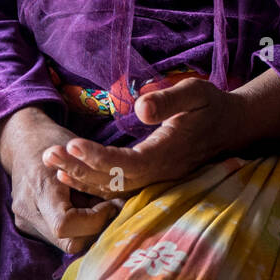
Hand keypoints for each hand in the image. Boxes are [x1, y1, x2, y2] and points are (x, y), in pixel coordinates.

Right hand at [0, 106, 124, 254]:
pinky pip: (58, 237)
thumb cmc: (54, 141)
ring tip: (95, 207)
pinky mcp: (27, 226)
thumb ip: (96, 182)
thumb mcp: (79, 155)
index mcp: (39, 189)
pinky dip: (75, 228)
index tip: (110, 203)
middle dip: (95, 229)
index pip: (65, 225)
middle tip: (109, 208)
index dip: (94, 220)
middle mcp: (28, 211)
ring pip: (65, 244)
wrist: (20, 142)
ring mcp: (25, 222)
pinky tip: (82, 210)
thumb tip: (121, 207)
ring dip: (87, 230)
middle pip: (68, 242)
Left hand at [41, 71, 279, 198]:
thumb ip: (169, 100)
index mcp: (168, 154)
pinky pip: (117, 185)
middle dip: (79, 169)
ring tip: (50, 161)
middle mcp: (160, 172)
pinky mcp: (150, 176)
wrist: (232, 127)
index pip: (127, 164)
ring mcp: (155, 178)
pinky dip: (91, 180)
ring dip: (80, 176)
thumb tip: (140, 108)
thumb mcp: (196, 93)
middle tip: (48, 154)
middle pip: (113, 181)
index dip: (98, 158)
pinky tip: (69, 172)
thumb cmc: (211, 106)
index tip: (72, 144)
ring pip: (112, 186)